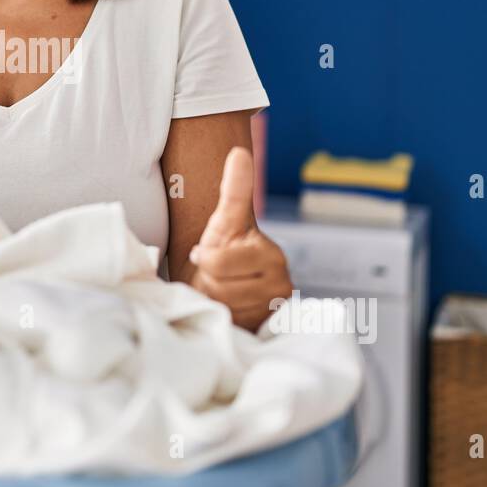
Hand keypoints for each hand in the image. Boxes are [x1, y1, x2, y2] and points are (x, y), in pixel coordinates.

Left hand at [188, 146, 292, 332]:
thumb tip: (239, 152)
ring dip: (214, 301)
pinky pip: (231, 330)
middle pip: (219, 289)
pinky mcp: (265, 334)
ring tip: (221, 292)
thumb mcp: (225, 220)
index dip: (205, 259)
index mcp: (272, 256)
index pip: (218, 261)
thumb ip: (234, 189)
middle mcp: (281, 286)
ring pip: (222, 309)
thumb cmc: (225, 251)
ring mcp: (274, 313)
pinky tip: (229, 313)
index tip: (206, 255)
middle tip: (216, 277)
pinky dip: (223, 320)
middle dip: (209, 282)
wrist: (228, 287)